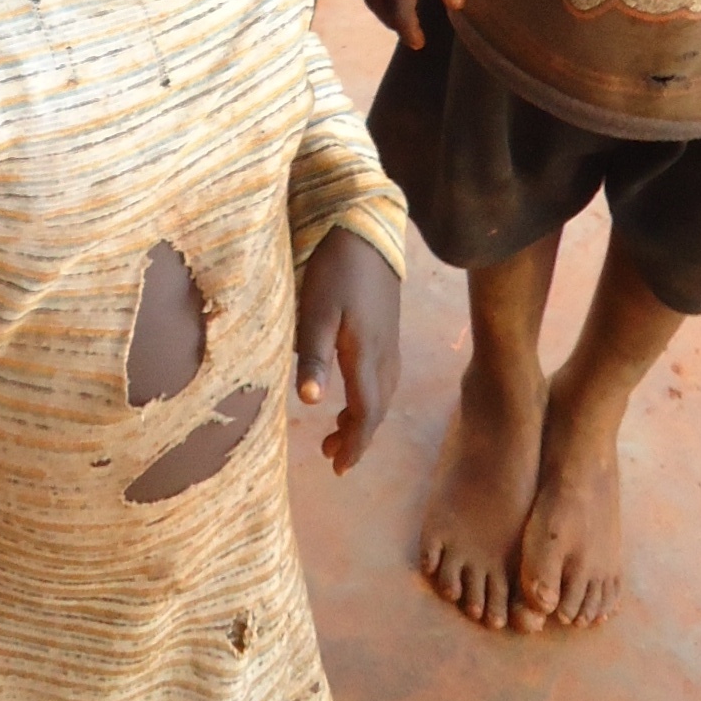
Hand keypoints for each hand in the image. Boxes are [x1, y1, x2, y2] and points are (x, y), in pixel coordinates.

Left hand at [294, 226, 401, 473]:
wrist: (366, 231)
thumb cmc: (335, 270)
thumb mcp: (316, 311)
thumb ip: (314, 355)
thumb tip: (311, 402)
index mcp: (366, 355)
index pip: (366, 412)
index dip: (354, 443)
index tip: (339, 469)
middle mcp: (384, 355)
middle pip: (377, 409)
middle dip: (357, 438)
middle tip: (332, 458)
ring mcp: (389, 342)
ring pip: (382, 394)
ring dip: (364, 419)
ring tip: (337, 434)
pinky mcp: (387, 330)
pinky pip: (384, 378)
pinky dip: (370, 397)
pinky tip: (354, 393)